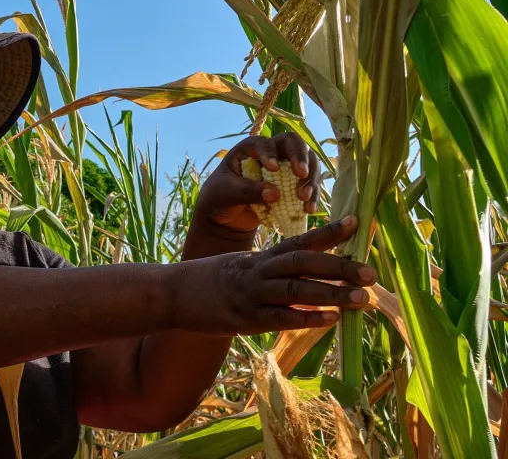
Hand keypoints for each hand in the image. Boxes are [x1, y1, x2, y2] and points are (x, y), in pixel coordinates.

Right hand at [168, 216, 371, 335]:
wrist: (171, 293)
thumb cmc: (210, 281)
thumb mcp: (240, 266)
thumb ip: (271, 268)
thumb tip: (302, 270)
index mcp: (261, 257)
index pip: (299, 240)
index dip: (328, 232)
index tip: (356, 223)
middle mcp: (259, 271)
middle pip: (303, 262)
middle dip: (339, 266)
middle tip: (370, 272)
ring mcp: (252, 294)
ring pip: (296, 289)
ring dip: (331, 293)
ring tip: (362, 299)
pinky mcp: (244, 317)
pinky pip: (278, 317)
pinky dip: (305, 318)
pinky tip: (329, 320)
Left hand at [195, 133, 321, 233]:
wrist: (224, 217)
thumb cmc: (219, 197)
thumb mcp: (226, 192)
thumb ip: (247, 191)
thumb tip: (274, 194)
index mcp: (250, 148)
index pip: (264, 142)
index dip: (270, 152)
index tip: (272, 169)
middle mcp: (271, 153)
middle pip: (294, 144)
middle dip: (301, 158)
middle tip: (301, 174)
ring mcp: (285, 169)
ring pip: (308, 163)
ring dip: (311, 179)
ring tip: (304, 198)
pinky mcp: (292, 186)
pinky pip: (308, 186)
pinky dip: (312, 196)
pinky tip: (309, 209)